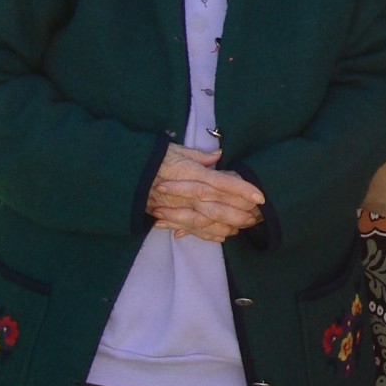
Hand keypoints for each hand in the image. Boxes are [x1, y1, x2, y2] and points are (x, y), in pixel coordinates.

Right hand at [147, 144, 263, 243]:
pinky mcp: (170, 217)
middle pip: (218, 206)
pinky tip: (223, 236)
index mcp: (190, 174)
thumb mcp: (175, 150)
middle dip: (239, 213)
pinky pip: (192, 230)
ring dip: (227, 226)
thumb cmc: (153, 160)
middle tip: (257, 216)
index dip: (241, 190)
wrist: (125, 176)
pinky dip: (209, 234)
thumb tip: (218, 155)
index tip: (259, 196)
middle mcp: (186, 194)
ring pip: (207, 222)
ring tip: (243, 227)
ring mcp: (178, 208)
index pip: (221, 183)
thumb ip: (198, 155)